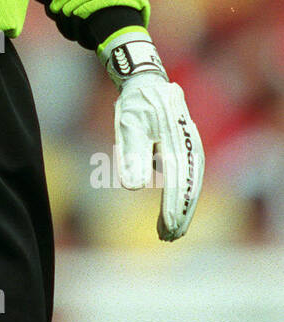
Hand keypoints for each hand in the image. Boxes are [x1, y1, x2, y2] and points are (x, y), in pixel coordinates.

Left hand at [100, 31, 204, 241]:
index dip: (172, 206)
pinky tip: (172, 213)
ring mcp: (191, 148)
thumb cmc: (136, 104)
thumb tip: (135, 186)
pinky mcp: (188, 151)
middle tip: (167, 238)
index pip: (177, 181)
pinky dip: (182, 197)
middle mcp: (190, 147)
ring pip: (191, 185)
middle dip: (179, 214)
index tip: (166, 227)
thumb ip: (132, 154)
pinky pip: (189, 179)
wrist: (148, 82)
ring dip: (182, 209)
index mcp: (176, 141)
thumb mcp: (129, 125)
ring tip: (169, 233)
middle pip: (189, 187)